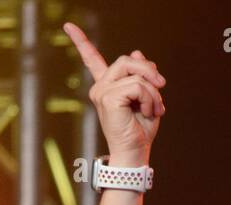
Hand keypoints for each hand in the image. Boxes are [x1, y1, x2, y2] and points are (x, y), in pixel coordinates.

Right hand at [63, 21, 164, 162]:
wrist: (135, 153)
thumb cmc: (140, 130)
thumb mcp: (146, 97)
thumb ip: (142, 76)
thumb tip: (137, 52)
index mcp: (107, 87)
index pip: (92, 59)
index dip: (80, 41)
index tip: (68, 25)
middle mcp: (100, 87)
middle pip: (127, 59)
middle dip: (149, 71)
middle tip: (162, 86)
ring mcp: (101, 92)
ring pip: (135, 73)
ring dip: (152, 90)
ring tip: (155, 108)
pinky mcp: (107, 99)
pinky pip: (137, 85)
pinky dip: (149, 97)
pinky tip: (147, 111)